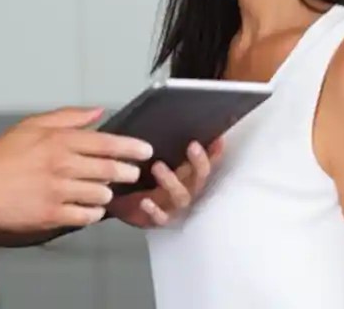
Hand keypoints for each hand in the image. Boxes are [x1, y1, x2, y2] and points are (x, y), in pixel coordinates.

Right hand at [0, 107, 152, 232]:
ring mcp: (58, 192)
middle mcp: (62, 165)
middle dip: (127, 173)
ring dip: (106, 193)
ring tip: (101, 191)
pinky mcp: (52, 215)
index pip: (106, 142)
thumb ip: (67, 117)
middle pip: (110, 170)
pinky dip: (92, 213)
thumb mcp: (32, 125)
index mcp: (59, 140)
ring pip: (102, 195)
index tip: (146, 151)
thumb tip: (98, 112)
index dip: (131, 147)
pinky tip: (87, 208)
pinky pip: (87, 217)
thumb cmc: (2, 155)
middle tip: (131, 174)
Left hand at [106, 138, 221, 227]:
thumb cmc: (147, 181)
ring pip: (181, 197)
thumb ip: (168, 145)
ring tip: (157, 166)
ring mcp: (174, 208)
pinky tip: (146, 202)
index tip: (218, 139)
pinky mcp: (158, 221)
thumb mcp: (159, 161)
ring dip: (172, 182)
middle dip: (199, 163)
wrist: (125, 205)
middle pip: (199, 179)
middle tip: (192, 146)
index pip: (207, 164)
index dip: (215, 153)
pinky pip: (160, 219)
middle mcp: (187, 192)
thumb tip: (177, 123)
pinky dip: (154, 211)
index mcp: (188, 177)